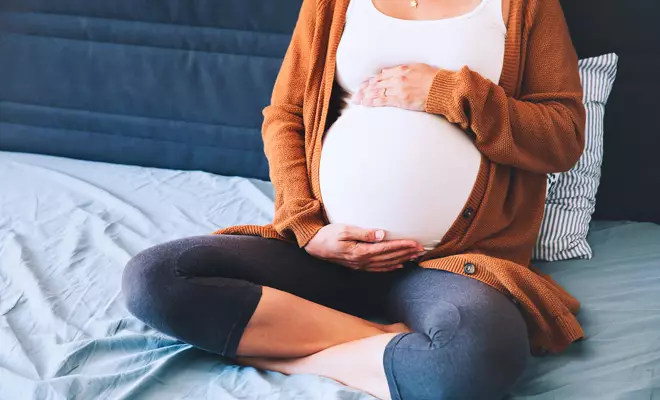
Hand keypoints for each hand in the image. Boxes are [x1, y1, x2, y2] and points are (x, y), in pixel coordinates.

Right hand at [304, 224, 424, 271]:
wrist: (314, 246)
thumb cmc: (328, 235)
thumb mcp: (344, 230)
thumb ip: (364, 233)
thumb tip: (382, 234)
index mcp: (360, 251)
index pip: (387, 249)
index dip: (402, 246)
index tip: (415, 243)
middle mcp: (362, 261)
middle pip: (390, 258)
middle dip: (407, 253)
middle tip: (422, 249)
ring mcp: (360, 265)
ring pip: (386, 264)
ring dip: (402, 260)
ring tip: (415, 256)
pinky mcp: (358, 265)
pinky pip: (378, 268)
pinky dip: (391, 267)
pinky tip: (399, 265)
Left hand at [353, 63, 438, 110]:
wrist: (442, 88)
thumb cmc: (434, 79)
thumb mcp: (417, 68)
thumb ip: (402, 69)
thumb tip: (388, 72)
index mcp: (402, 69)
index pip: (382, 75)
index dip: (371, 81)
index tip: (364, 85)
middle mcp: (398, 78)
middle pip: (376, 83)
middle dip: (364, 89)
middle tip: (356, 94)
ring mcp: (399, 89)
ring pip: (377, 92)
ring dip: (365, 96)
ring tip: (357, 100)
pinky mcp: (401, 99)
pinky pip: (383, 100)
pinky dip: (373, 102)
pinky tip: (366, 104)